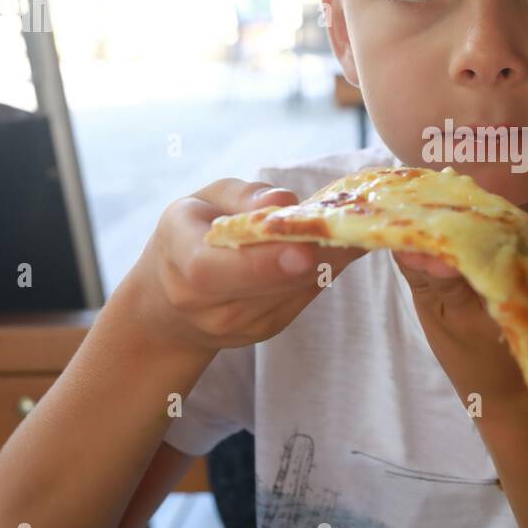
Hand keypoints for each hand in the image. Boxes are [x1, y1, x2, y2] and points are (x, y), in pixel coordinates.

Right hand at [120, 178, 365, 354]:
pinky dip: (327, 270)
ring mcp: (236, 325)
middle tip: (353, 229)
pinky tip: (346, 245)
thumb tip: (283, 201)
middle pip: (265, 286)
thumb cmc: (189, 234)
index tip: (304, 251)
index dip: (261, 263)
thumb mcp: (201, 200)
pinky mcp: (265, 329)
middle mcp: (205, 304)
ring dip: (330, 261)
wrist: (169, 300)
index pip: (213, 271)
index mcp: (181, 260)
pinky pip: (303, 297)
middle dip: (313, 258)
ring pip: (293, 292)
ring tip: (358, 229)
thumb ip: (241, 197)